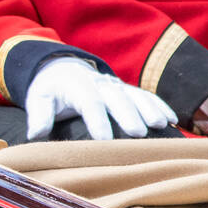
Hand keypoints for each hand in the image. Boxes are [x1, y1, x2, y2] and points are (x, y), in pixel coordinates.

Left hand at [25, 57, 176, 140]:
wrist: (64, 68)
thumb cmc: (52, 90)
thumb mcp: (38, 98)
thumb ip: (38, 115)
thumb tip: (36, 134)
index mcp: (77, 85)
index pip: (89, 102)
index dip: (97, 120)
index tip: (104, 139)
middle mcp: (100, 82)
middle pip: (117, 97)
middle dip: (129, 114)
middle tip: (138, 133)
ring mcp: (117, 85)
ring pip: (136, 94)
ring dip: (150, 109)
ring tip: (161, 124)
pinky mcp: (128, 89)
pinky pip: (147, 95)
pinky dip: (160, 106)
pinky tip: (171, 119)